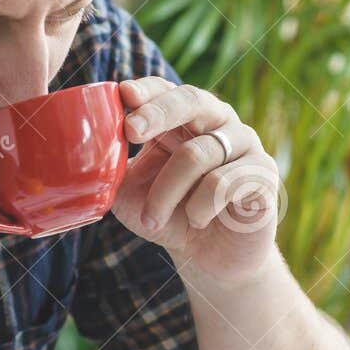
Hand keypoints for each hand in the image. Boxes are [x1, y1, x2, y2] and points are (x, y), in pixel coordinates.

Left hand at [112, 77, 279, 283]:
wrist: (208, 259)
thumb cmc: (168, 218)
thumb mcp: (130, 193)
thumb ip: (111, 168)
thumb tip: (87, 148)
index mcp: (184, 119)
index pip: (165, 90)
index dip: (146, 91)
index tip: (124, 96)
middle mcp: (217, 122)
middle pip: (190, 100)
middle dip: (157, 113)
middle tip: (131, 132)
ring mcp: (245, 144)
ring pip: (197, 153)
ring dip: (165, 193)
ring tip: (154, 220)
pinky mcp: (262, 174)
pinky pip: (223, 183)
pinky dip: (199, 207)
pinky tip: (196, 221)